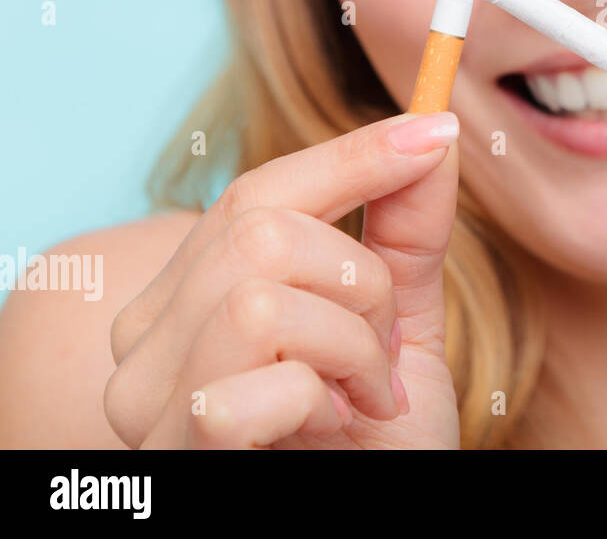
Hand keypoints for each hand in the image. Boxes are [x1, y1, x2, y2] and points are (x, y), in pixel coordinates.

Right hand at [104, 111, 462, 447]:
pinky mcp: (179, 455)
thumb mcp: (400, 326)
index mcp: (195, 296)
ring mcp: (151, 403)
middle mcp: (149, 341)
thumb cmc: (376, 444)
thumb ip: (406, 234)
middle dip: (358, 282)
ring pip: (260, 297)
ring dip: (349, 347)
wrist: (380, 520)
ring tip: (359, 398)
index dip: (352, 155)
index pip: (259, 191)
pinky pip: (249, 389)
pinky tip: (330, 435)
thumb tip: (431, 134)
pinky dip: (320, 405)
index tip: (436, 127)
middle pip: (260, 231)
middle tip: (378, 353)